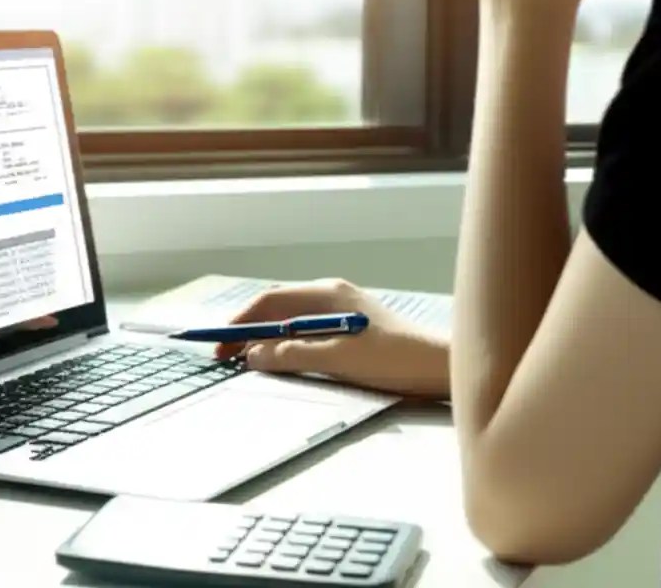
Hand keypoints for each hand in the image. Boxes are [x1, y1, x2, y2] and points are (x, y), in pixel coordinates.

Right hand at [216, 280, 449, 398]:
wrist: (440, 366)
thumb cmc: (393, 359)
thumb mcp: (337, 360)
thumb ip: (291, 355)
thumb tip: (252, 355)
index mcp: (326, 294)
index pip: (270, 301)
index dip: (240, 323)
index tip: (220, 346)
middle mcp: (332, 294)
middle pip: (278, 306)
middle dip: (249, 328)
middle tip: (228, 355)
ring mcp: (343, 308)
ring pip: (291, 318)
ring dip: (267, 336)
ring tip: (249, 358)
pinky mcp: (352, 325)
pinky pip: (307, 328)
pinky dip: (287, 341)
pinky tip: (285, 358)